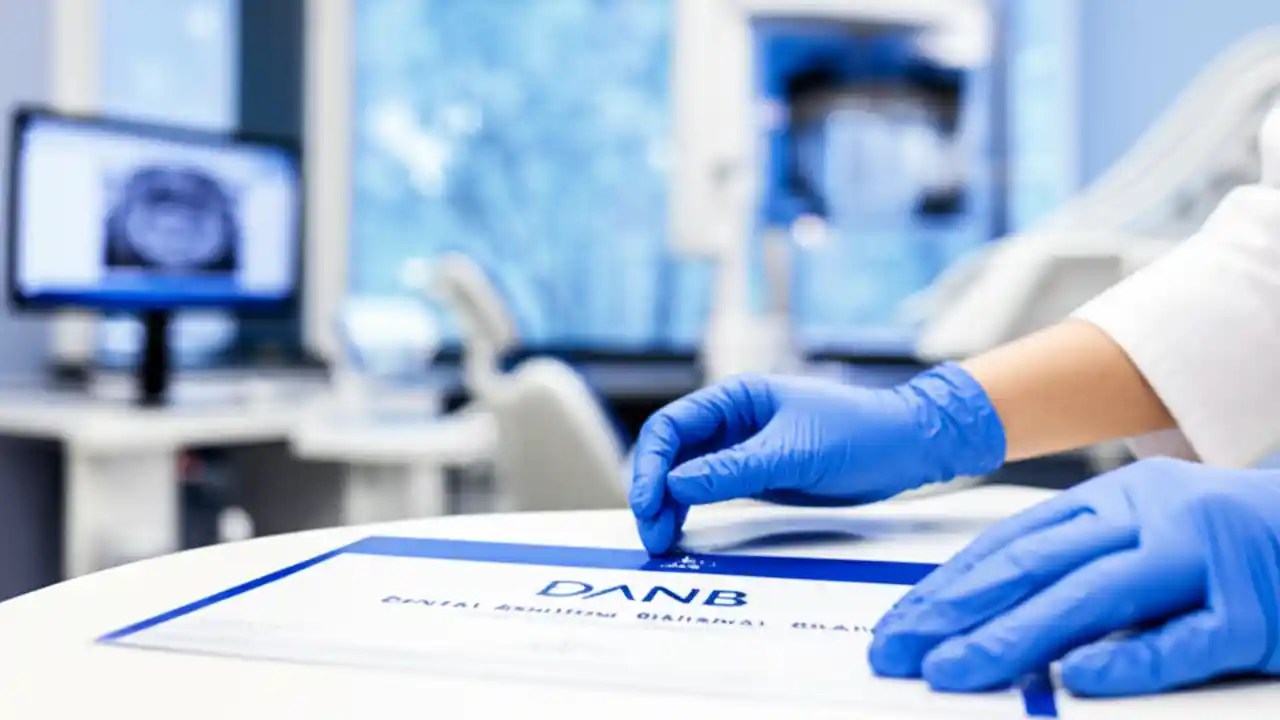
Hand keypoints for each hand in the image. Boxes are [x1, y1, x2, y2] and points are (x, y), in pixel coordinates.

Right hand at [628, 363, 1005, 553]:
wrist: (907, 447)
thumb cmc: (859, 434)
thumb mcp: (794, 453)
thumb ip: (734, 469)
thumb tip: (675, 483)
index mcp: (735, 398)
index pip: (672, 426)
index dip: (651, 464)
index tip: (647, 502)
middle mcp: (731, 421)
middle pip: (671, 452)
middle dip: (652, 490)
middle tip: (651, 533)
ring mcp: (740, 448)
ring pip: (685, 475)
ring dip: (667, 504)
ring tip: (660, 541)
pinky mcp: (754, 475)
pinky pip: (709, 490)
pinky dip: (690, 510)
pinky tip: (681, 532)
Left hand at [869, 458, 1279, 696]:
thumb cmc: (1230, 548)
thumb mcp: (1145, 540)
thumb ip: (1078, 568)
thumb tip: (986, 618)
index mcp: (1117, 500)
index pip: (1014, 544)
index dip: (950, 585)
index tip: (901, 624)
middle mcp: (1152, 516)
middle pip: (1036, 565)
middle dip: (956, 611)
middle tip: (899, 650)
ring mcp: (1205, 558)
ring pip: (1092, 596)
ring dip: (1013, 637)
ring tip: (953, 670)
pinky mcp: (1255, 614)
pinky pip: (1183, 640)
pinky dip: (1128, 660)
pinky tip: (1075, 678)